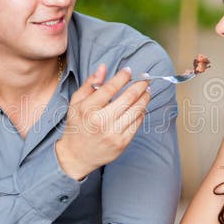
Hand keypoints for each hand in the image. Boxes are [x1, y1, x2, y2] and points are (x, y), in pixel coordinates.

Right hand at [55, 64, 149, 179]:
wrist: (77, 155)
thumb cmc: (77, 125)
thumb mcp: (76, 103)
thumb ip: (90, 84)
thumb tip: (103, 67)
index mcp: (88, 109)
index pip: (110, 88)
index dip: (122, 77)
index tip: (129, 71)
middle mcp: (101, 121)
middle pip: (128, 98)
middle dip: (140, 85)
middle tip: (146, 78)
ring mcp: (113, 134)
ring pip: (136, 111)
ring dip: (145, 98)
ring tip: (147, 90)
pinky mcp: (122, 143)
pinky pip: (137, 124)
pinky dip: (141, 113)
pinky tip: (142, 106)